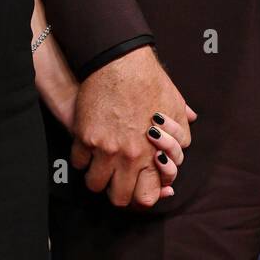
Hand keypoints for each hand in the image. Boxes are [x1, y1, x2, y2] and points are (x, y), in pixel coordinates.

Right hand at [53, 87, 183, 200]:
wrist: (119, 61)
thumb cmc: (150, 81)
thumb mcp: (175, 107)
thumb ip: (181, 134)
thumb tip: (178, 149)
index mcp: (151, 155)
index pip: (146, 198)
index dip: (142, 195)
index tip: (138, 185)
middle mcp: (128, 158)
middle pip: (118, 198)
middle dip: (118, 191)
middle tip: (117, 178)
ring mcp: (104, 149)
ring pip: (94, 184)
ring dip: (97, 177)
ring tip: (101, 163)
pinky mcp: (84, 136)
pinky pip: (78, 162)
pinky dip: (82, 158)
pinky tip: (88, 147)